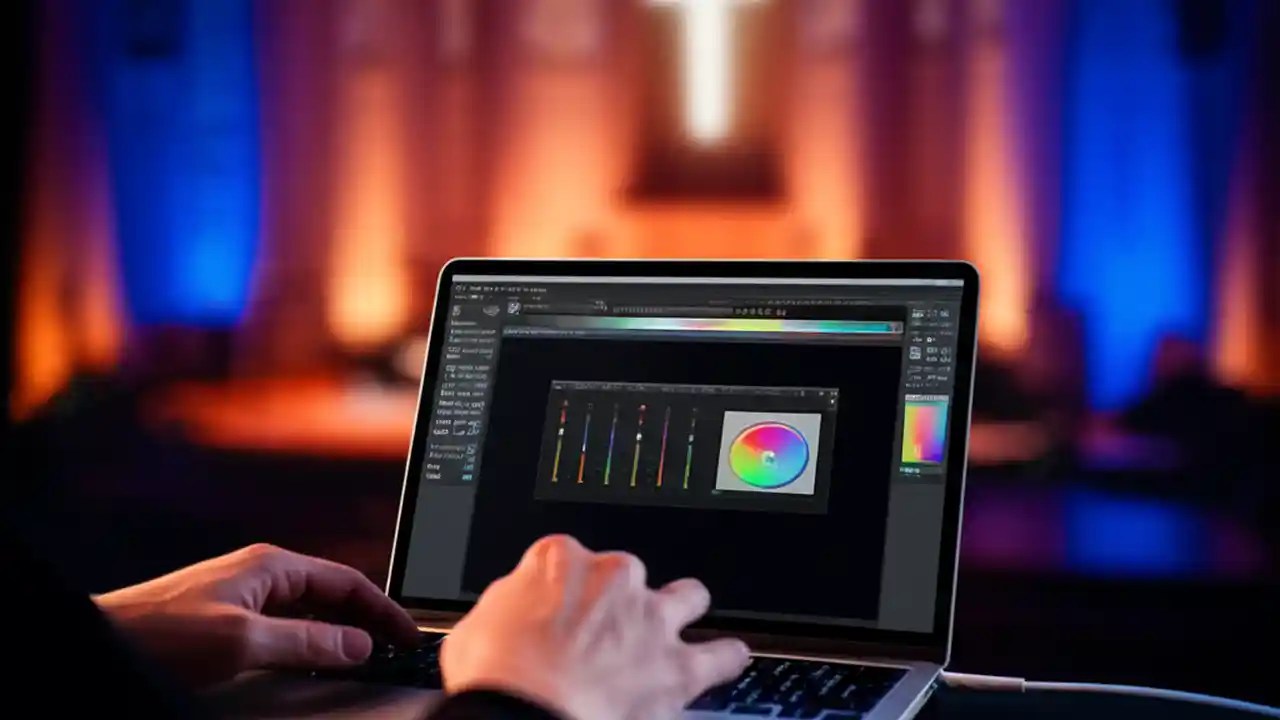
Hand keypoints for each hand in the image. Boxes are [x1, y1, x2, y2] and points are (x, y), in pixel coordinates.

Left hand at [94, 544, 418, 686]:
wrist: (102, 639)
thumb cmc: (159, 633)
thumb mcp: (244, 641)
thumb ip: (307, 641)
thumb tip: (357, 645)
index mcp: (271, 566)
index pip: (347, 581)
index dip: (383, 608)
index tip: (406, 634)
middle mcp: (261, 573)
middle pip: (332, 592)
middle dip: (368, 617)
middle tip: (395, 647)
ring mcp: (244, 593)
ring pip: (311, 608)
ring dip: (341, 629)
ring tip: (365, 654)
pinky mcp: (228, 615)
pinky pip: (288, 622)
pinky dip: (314, 638)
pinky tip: (318, 657)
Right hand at [441, 535, 749, 719]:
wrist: (525, 717)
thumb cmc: (496, 677)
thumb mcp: (477, 626)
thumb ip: (512, 605)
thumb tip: (520, 613)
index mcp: (559, 559)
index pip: (566, 560)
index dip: (561, 591)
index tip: (556, 614)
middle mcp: (613, 577)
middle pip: (626, 574)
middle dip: (619, 600)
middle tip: (602, 635)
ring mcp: (651, 618)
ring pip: (687, 597)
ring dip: (682, 611)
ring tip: (674, 632)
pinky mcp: (678, 666)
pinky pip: (722, 655)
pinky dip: (725, 658)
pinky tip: (726, 659)